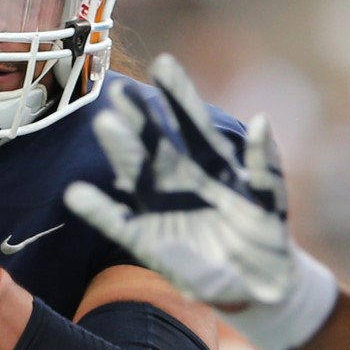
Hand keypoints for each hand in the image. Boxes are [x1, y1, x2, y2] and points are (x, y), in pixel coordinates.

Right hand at [64, 55, 296, 308]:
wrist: (263, 285)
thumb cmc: (268, 236)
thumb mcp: (272, 197)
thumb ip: (264, 163)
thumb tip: (260, 119)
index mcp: (213, 166)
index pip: (192, 125)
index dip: (178, 95)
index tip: (163, 64)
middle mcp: (182, 181)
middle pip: (157, 144)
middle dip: (140, 118)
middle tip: (119, 90)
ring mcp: (164, 209)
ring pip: (138, 175)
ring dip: (123, 151)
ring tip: (106, 124)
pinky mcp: (151, 242)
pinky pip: (120, 225)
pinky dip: (100, 211)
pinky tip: (76, 195)